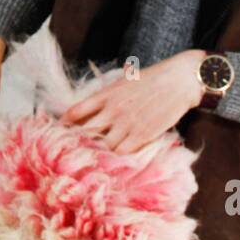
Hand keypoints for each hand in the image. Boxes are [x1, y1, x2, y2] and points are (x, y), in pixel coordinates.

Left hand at [58, 50, 205, 153]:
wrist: (179, 81)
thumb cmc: (153, 78)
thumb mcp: (124, 80)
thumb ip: (108, 93)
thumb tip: (94, 104)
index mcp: (105, 94)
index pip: (75, 111)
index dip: (65, 124)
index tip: (61, 132)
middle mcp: (112, 109)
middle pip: (85, 132)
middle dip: (80, 143)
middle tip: (77, 152)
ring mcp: (126, 123)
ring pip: (103, 147)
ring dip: (100, 154)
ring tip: (98, 160)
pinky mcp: (142, 135)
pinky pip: (122, 153)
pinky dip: (118, 159)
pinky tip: (117, 161)